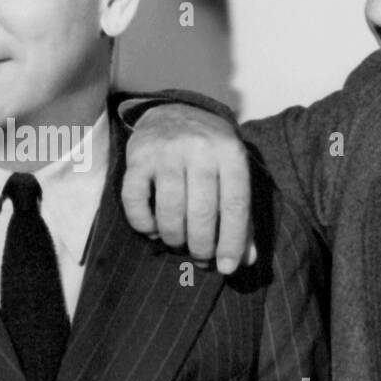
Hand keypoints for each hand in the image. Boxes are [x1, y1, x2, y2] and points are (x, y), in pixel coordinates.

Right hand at [122, 103, 253, 272]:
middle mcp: (199, 149)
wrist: (175, 112)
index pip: (235, 205)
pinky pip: (135, 201)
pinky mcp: (137, 157)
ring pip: (169, 211)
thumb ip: (242, 215)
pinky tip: (153, 229)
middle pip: (202, 213)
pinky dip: (143, 223)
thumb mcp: (233, 173)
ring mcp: (166, 152)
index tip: (227, 267)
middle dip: (201, 246)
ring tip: (178, 242)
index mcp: (230, 153)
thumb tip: (245, 259)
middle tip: (200, 258)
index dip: (232, 241)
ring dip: (174, 237)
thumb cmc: (210, 153)